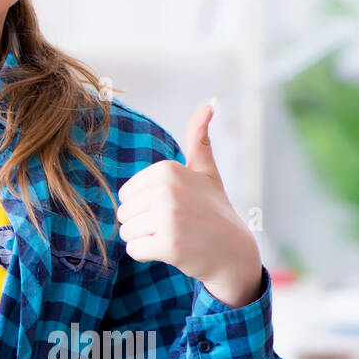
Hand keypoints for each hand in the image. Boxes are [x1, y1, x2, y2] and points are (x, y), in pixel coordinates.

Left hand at [114, 99, 263, 308]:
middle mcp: (167, 190)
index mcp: (168, 169)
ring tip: (174, 237)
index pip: (126, 194)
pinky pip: (133, 250)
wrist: (235, 253)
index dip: (145, 206)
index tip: (174, 208)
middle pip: (123, 213)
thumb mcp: (206, 171)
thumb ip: (199, 139)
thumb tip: (209, 103)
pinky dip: (148, 255)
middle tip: (175, 225)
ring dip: (145, 240)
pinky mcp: (168, 245)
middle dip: (143, 224)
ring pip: (126, 232)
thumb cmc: (214, 210)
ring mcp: (168, 217)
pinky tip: (173, 251)